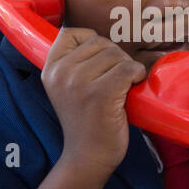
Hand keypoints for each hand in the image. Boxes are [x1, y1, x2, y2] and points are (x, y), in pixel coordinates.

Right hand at [41, 27, 146, 175]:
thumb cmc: (85, 120)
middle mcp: (61, 72)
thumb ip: (75, 62)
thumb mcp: (67, 87)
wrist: (87, 156)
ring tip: (122, 88)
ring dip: (127, 69)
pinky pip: (128, 68)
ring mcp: (79, 82)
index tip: (100, 63)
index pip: (71, 32)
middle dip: (114, 57)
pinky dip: (137, 75)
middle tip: (116, 80)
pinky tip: (132, 88)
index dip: (93, 42)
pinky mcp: (101, 93)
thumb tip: (102, 38)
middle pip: (100, 42)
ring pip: (116, 54)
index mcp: (50, 68)